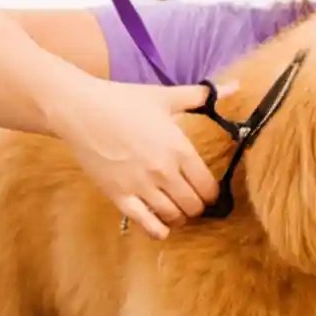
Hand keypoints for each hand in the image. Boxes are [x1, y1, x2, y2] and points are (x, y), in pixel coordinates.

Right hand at [46, 74, 238, 239]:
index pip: (208, 187)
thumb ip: (201, 95)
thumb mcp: (164, 96)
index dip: (211, 194)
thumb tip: (236, 85)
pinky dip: (158, 230)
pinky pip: (147, 225)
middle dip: (196, 207)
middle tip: (190, 201)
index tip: (207, 192)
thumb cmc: (123, 100)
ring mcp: (141, 186)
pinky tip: (159, 225)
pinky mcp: (119, 196)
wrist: (80, 110)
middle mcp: (163, 171)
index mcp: (179, 148)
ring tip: (175, 210)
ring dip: (178, 217)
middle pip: (194, 206)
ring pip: (173, 217)